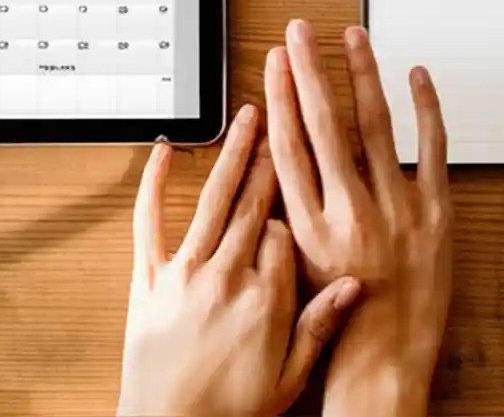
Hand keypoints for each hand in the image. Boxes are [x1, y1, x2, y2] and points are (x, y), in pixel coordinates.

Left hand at [118, 105, 362, 416]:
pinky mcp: (148, 278)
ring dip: (233, 153)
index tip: (300, 189)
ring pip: (213, 199)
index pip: (284, 233)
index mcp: (268, 299)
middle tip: (287, 117)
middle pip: (254, 204)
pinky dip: (153, 182)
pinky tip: (162, 151)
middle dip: (272, 158)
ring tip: (248, 116)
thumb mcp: (289, 377)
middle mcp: (228, 276)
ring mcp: (185, 272)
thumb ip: (320, 327)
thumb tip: (354, 287)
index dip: (291, 214)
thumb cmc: (229, 410)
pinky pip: (149, 220)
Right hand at [264, 20, 451, 416]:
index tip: (274, 62)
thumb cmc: (339, 325)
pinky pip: (431, 150)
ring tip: (352, 36)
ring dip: (361, 75)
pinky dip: (425, 110)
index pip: (289, 145)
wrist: (385, 361)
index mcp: (309, 226)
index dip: (280, 97)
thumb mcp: (297, 267)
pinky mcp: (435, 215)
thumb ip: (291, 216)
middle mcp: (348, 212)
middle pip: (323, 124)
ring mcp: (395, 210)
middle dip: (308, 70)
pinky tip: (415, 76)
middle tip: (299, 31)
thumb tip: (281, 163)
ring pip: (373, 126)